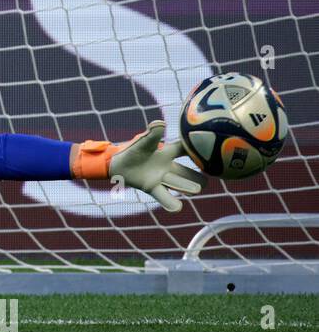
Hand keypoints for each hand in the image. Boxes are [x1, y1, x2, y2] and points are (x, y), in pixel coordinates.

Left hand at [78, 120, 206, 211]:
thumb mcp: (144, 141)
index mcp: (168, 152)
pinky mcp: (151, 188)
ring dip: (187, 186)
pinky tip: (177, 209)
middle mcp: (168, 167)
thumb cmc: (132, 150)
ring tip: (197, 189)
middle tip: (209, 178)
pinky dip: (170, 203)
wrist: (116, 163)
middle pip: (188, 172)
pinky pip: (163, 196)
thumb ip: (153, 134)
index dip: (199, 150)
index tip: (214, 149)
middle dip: (198, 176)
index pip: (187, 150)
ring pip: (179, 184)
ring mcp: (161, 178)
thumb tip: (160, 123)